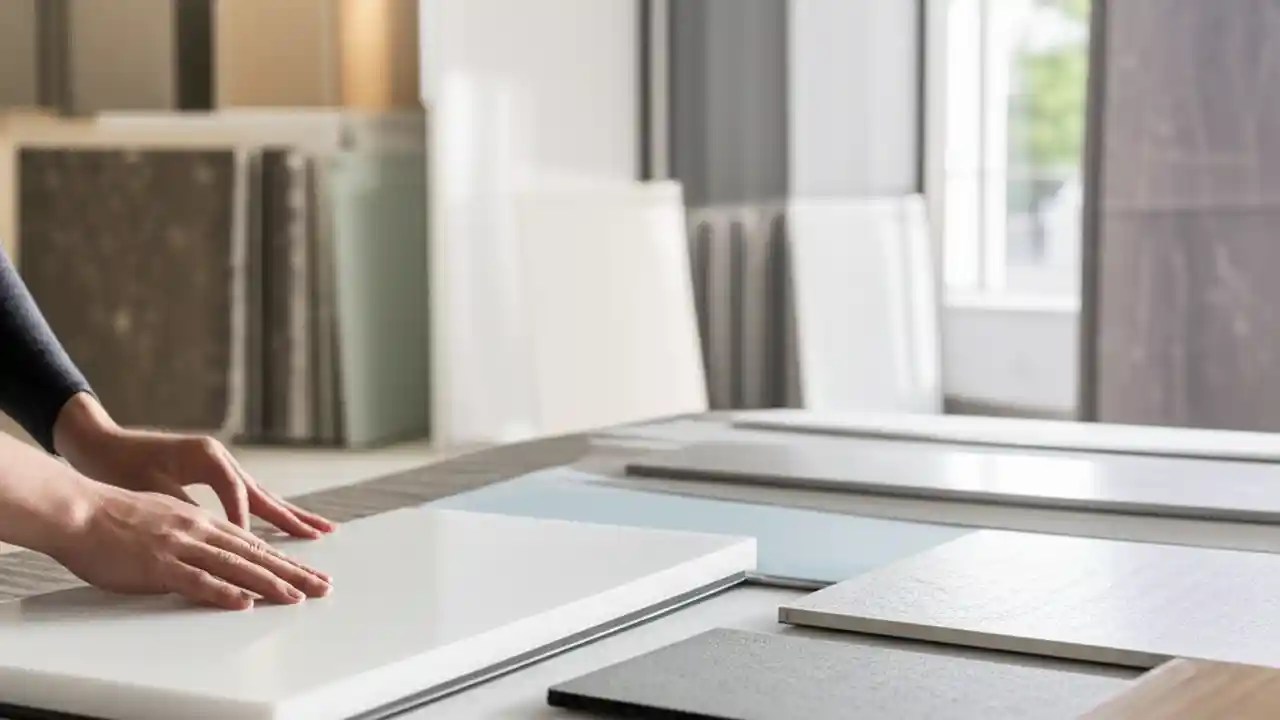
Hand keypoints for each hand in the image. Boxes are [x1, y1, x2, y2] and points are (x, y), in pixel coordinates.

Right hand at [51, 481, 331, 609]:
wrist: (76, 508)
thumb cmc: (113, 516)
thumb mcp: (163, 518)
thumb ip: (190, 534)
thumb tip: (208, 551)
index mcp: (201, 520)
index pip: (253, 543)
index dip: (284, 559)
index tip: (310, 573)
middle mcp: (200, 529)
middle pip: (256, 553)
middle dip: (293, 571)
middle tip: (324, 587)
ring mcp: (182, 545)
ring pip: (236, 565)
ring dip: (270, 583)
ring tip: (300, 596)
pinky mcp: (159, 562)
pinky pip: (198, 579)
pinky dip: (224, 590)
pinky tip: (246, 600)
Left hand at [53, 393, 334, 537]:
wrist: (98, 443)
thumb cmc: (119, 466)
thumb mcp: (151, 489)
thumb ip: (186, 511)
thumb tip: (214, 534)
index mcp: (208, 457)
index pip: (238, 497)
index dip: (245, 526)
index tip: (253, 556)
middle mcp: (222, 459)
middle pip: (265, 495)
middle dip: (295, 519)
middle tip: (324, 536)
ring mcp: (222, 466)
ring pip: (263, 497)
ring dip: (291, 516)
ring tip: (322, 531)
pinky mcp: (215, 476)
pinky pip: (250, 499)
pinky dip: (270, 513)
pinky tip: (286, 524)